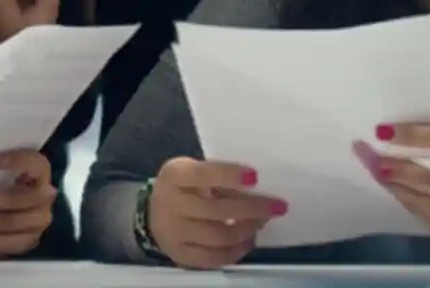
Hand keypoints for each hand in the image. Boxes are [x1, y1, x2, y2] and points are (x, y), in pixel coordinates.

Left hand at [0, 149, 55, 258]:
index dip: (18, 161)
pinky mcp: (30, 241)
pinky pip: (4, 245)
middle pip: (12, 199)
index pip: (35, 164)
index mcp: (41, 171)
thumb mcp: (5, 169)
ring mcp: (39, 222)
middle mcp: (45, 197)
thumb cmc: (8, 181)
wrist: (27, 206)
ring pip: (6, 225)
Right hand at [149, 158, 286, 269]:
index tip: (255, 176)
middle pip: (215, 210)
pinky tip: (248, 240)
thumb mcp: (192, 171)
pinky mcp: (181, 255)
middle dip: (251, 209)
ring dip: (247, 230)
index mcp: (174, 175)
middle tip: (276, 206)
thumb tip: (256, 187)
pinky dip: (237, 251)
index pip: (202, 174)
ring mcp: (174, 233)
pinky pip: (214, 258)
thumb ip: (217, 176)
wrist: (153, 215)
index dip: (229, 175)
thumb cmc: (184, 187)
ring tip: (261, 222)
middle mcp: (170, 204)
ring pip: (218, 237)